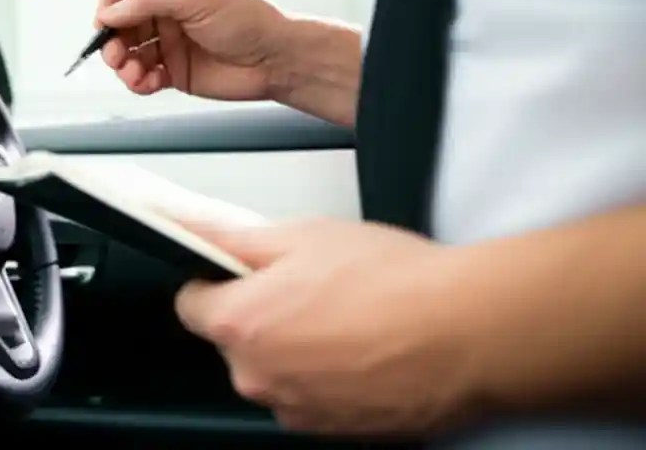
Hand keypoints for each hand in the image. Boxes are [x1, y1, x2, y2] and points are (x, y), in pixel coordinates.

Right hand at [94, 0, 289, 98]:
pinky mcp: (174, 71)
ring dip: (123, 65)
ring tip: (133, 75)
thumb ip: (148, 2)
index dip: (110, 1)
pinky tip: (148, 83)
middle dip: (112, 40)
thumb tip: (109, 11)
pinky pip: (142, 76)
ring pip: (127, 52)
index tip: (107, 21)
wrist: (277, 59)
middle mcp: (166, 12)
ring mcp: (169, 42)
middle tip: (116, 56)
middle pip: (119, 22)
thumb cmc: (247, 19)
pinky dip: (138, 82)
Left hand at [173, 217, 476, 437]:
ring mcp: (296, 410)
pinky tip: (367, 348)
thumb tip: (195, 229)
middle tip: (310, 286)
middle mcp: (258, 377)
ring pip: (278, 370)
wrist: (469, 333)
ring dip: (298, 348)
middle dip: (263, 314)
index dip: (215, 281)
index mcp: (239, 325)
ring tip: (348, 317)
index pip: (191, 305)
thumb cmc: (395, 282)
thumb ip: (235, 237)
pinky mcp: (336, 432)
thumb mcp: (303, 235)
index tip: (238, 272)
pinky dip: (331, 376)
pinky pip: (314, 396)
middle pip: (236, 340)